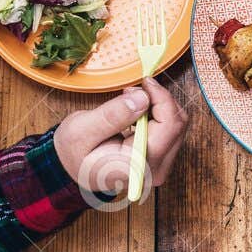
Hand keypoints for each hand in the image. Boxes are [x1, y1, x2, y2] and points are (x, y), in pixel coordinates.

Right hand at [53, 78, 185, 198]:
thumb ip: (112, 115)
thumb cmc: (74, 153)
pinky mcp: (161, 159)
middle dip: (159, 100)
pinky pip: (170, 131)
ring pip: (177, 126)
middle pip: (178, 125)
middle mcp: (156, 170)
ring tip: (130, 102)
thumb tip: (142, 97)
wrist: (73, 170)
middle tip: (133, 91)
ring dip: (158, 106)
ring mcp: (161, 166)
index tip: (145, 81)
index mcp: (137, 165)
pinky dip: (157, 115)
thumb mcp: (81, 130)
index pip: (170, 126)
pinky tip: (136, 113)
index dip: (162, 98)